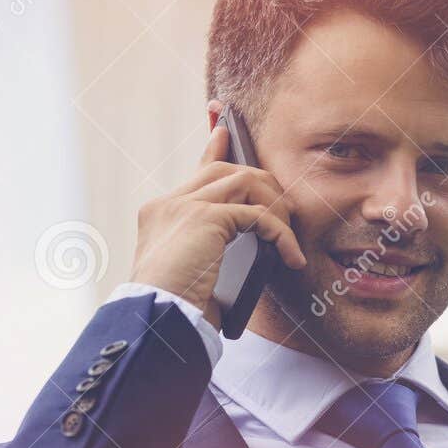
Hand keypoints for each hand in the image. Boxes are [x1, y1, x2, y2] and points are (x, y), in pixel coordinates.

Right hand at [129, 121, 304, 328]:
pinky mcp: (205, 218)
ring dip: (275, 208)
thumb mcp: (194, 271)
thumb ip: (211, 247)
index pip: (196, 172)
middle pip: (226, 170)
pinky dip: (280, 234)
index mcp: (160, 213)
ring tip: (287, 239)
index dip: (214, 147)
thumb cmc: (176, 307)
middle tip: (286, 210)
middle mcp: (168, 204)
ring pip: (245, 181)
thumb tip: (253, 242)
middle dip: (265, 184)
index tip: (225, 129)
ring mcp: (184, 206)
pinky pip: (258, 215)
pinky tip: (290, 255)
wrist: (157, 318)